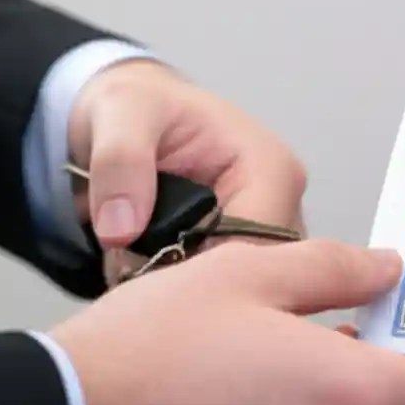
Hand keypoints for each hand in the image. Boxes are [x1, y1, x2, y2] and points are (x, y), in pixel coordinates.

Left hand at [66, 59, 305, 278]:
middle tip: (133, 283)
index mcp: (272, 168)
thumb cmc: (139, 107)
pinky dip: (184, 295)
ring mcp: (266, 234)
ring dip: (190, 297)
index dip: (209, 272)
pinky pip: (225, 293)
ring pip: (244, 291)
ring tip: (135, 279)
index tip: (149, 278)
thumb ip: (120, 163)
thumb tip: (122, 231)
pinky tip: (148, 286)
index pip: (262, 246)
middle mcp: (284, 206)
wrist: (131, 116)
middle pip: (260, 275)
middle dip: (197, 289)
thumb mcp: (120, 113)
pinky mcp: (245, 253)